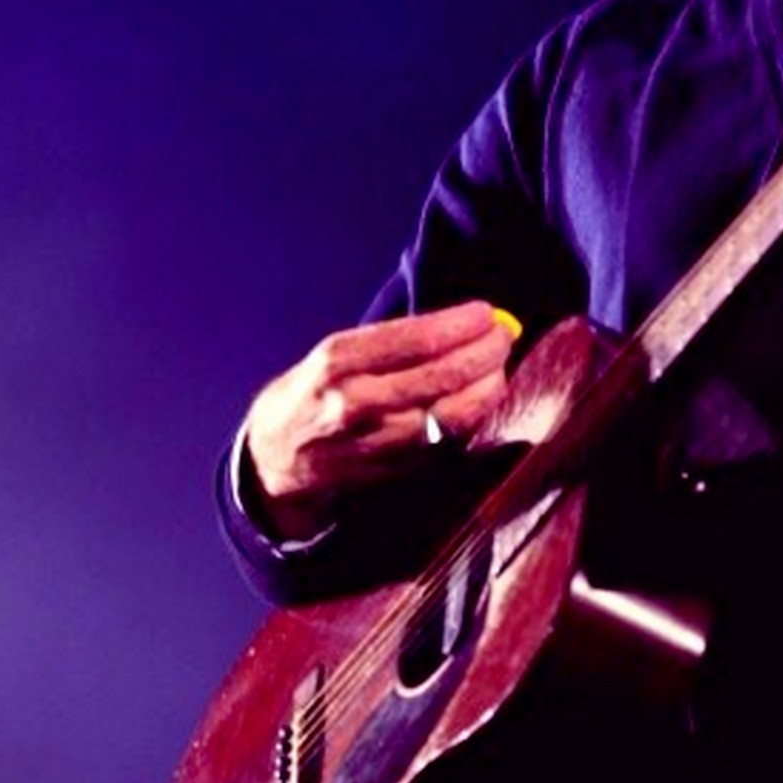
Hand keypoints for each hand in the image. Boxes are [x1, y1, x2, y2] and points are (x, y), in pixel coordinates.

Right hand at [239, 302, 519, 520]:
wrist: (277, 454)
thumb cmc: (317, 392)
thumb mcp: (335, 355)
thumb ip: (391, 342)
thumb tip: (461, 323)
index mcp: (338, 361)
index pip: (416, 339)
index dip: (461, 325)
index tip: (487, 313)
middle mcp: (356, 401)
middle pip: (442, 375)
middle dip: (485, 351)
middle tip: (505, 334)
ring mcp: (377, 441)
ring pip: (453, 413)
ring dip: (488, 385)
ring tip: (499, 365)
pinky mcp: (395, 470)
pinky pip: (449, 439)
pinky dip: (475, 414)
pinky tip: (486, 396)